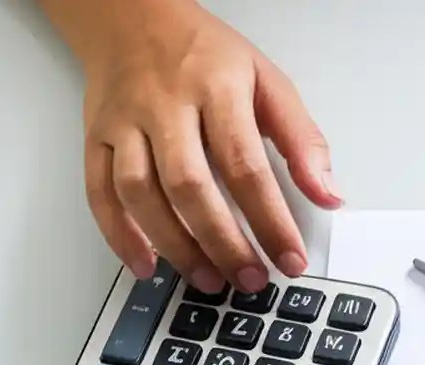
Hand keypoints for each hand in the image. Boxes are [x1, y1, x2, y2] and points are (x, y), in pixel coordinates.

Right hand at [54, 0, 341, 292]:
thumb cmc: (206, 54)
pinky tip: (147, 265)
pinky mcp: (96, 137)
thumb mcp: (268, 80)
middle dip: (223, 242)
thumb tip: (328, 195)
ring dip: (175, 246)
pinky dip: (120, 235)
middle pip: (191, 185)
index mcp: (215, 87)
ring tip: (209, 280)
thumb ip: (301, 139)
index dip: (270, 219)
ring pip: (141, 194)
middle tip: (250, 280)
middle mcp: (164, 104)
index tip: (290, 259)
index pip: (246, 165)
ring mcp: (125, 122)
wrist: (132, 17)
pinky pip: (99, 193)